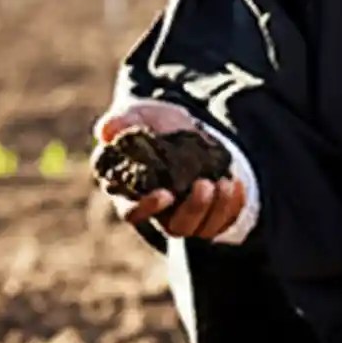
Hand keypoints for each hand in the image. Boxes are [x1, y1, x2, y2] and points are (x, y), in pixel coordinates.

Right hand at [93, 100, 245, 239]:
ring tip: (225, 182)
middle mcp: (159, 211)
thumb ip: (120, 122)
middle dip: (193, 209)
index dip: (147, 208)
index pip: (133, 213)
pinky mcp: (209, 212)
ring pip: (201, 227)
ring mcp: (185, 214)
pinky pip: (224, 220)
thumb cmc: (150, 122)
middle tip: (204, 185)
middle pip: (175, 226)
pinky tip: (235, 182)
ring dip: (216, 208)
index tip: (165, 194)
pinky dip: (233, 205)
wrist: (181, 124)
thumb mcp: (135, 115)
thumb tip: (106, 132)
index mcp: (131, 193)